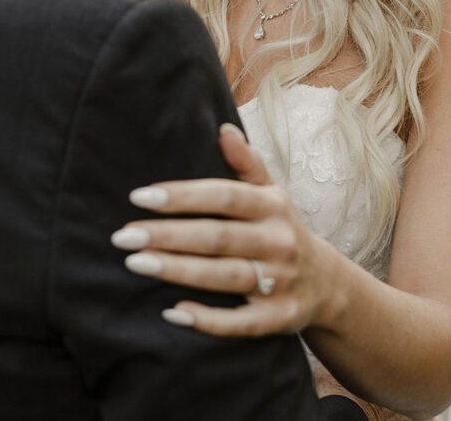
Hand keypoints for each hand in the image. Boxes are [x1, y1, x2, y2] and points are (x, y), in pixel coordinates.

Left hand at [113, 122, 340, 336]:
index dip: (183, 196)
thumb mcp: (271, 193)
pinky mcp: (279, 318)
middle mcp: (278, 242)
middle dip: (168, 236)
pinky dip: (208, 320)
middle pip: (218, 237)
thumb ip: (247, 163)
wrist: (327, 283)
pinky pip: (241, 323)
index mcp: (272, 207)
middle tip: (123, 236)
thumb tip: (223, 128)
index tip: (140, 196)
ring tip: (136, 264)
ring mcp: (280, 282)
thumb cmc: (280, 229)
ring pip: (225, 276)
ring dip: (178, 271)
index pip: (224, 196)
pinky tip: (173, 314)